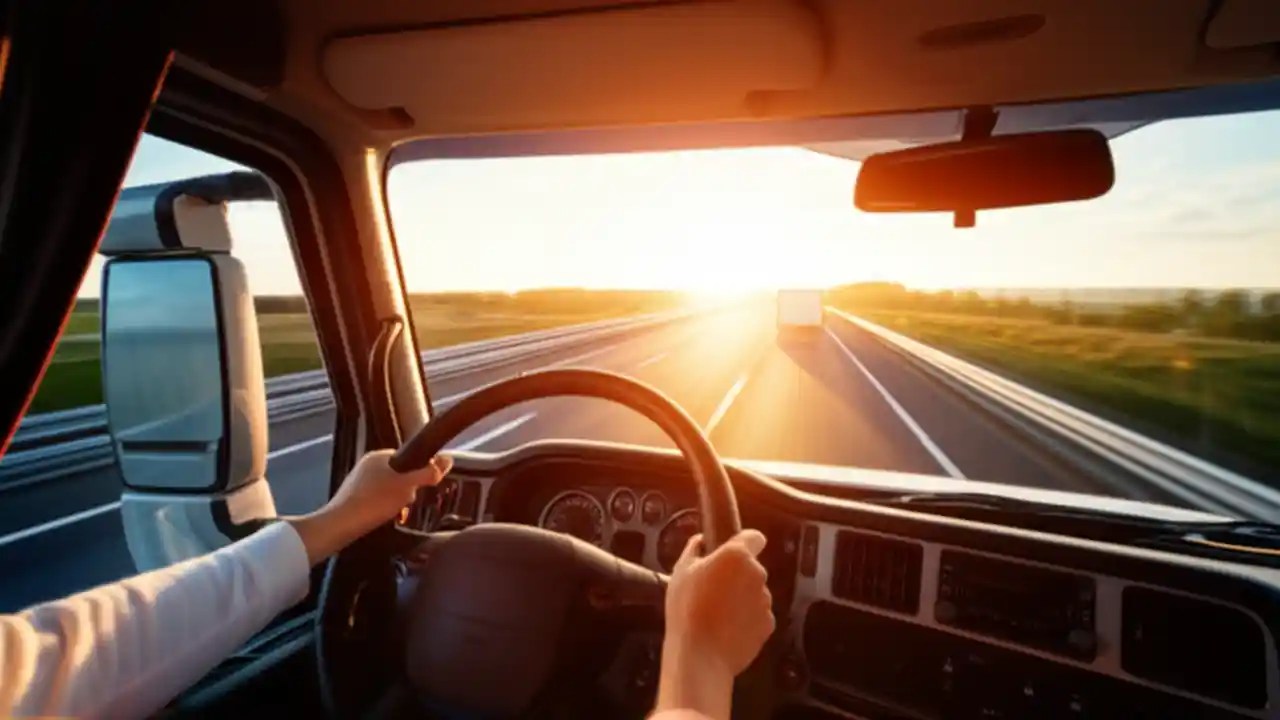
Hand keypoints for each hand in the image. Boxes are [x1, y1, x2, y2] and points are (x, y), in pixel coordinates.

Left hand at [287, 450, 451, 565]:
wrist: (341, 524)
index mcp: (378, 455)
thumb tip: (449, 459)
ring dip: (395, 499)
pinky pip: (376, 499)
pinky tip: (382, 517)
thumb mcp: (407, 486)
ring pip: (388, 488)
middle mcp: (366, 464)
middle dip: (406, 488)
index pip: (407, 457)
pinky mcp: (352, 497)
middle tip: (407, 502)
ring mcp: (357, 480)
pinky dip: (382, 507)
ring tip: (394, 512)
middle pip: (398, 473)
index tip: (421, 486)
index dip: (418, 471)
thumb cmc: (375, 501)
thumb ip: (428, 473)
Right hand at [654, 530, 774, 719]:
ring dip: (742, 598)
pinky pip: (758, 615)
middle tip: (714, 589)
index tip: (731, 552)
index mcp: (737, 556)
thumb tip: (700, 540)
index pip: (754, 537)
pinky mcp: (769, 624)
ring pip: (755, 592)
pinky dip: (747, 619)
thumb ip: (693, 550)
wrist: (700, 656)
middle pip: (752, 568)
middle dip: (738, 575)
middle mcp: (757, 574)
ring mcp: (765, 601)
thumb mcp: (681, 573)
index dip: (745, 542)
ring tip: (718, 614)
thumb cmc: (686, 608)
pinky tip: (727, 629)